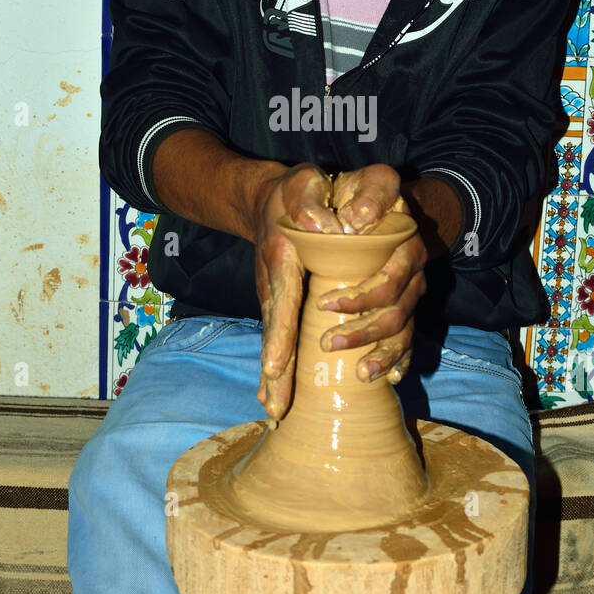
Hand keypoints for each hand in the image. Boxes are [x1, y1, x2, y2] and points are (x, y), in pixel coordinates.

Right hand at [250, 163, 342, 418]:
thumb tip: (325, 230)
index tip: (275, 367)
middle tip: (273, 408)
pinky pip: (283, 338)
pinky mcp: (284, 304)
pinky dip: (280, 367)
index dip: (281, 335)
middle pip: (275, 332)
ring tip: (273, 409)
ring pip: (277, 340)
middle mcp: (276, 284)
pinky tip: (278, 395)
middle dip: (275, 371)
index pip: (283, 300)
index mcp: (283, 258)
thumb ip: (310, 202)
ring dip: (275, 376)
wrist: (268, 199)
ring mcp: (277, 297)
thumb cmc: (295, 192)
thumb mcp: (303, 184)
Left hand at [321, 164, 427, 384]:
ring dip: (382, 355)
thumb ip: (369, 194)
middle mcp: (414, 274)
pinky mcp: (401, 306)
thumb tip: (355, 222)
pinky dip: (400, 360)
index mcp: (406, 246)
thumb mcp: (371, 181)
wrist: (373, 200)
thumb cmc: (365, 192)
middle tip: (327, 343)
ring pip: (404, 332)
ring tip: (360, 373)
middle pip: (398, 313)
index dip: (361, 298)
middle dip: (364, 333)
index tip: (324, 305)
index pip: (390, 281)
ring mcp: (410, 294)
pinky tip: (389, 378)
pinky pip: (408, 339)